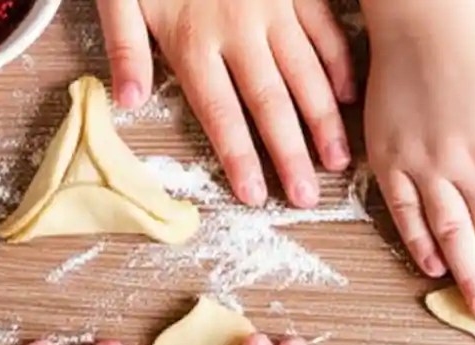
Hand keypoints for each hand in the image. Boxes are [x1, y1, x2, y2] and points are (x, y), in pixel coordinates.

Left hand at [96, 0, 355, 207]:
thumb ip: (125, 47)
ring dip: (323, 120)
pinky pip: (323, 29)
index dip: (240, 157)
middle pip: (270, 104)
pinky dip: (339, 64)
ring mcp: (273, 6)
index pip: (221, 113)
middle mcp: (238, 30)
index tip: (256, 194)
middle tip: (307, 197)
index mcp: (192, 39)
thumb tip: (128, 101)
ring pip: (305, 73)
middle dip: (290, 155)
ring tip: (339, 160)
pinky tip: (349, 96)